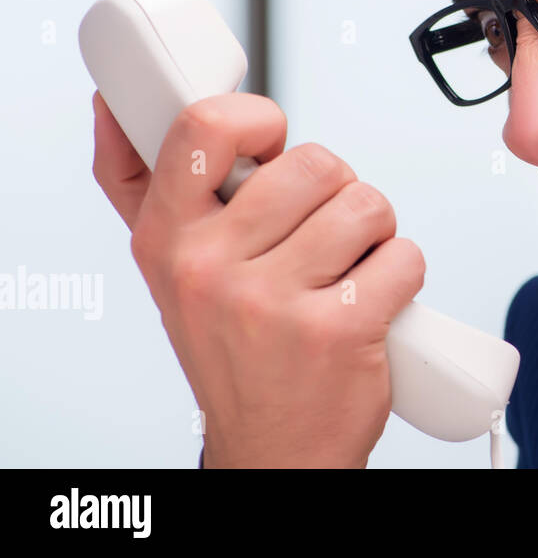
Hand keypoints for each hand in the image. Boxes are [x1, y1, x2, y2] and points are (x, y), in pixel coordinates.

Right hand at [92, 91, 424, 466]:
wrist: (273, 451)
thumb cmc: (233, 348)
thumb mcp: (170, 269)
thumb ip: (144, 185)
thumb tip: (114, 107)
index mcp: (166, 239)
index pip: (204, 127)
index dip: (256, 118)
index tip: (271, 143)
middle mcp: (210, 268)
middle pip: (317, 163)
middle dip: (336, 194)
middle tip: (319, 238)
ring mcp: (273, 302)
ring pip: (367, 204)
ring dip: (375, 233)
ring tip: (345, 270)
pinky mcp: (336, 330)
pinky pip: (403, 255)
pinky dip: (402, 274)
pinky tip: (370, 303)